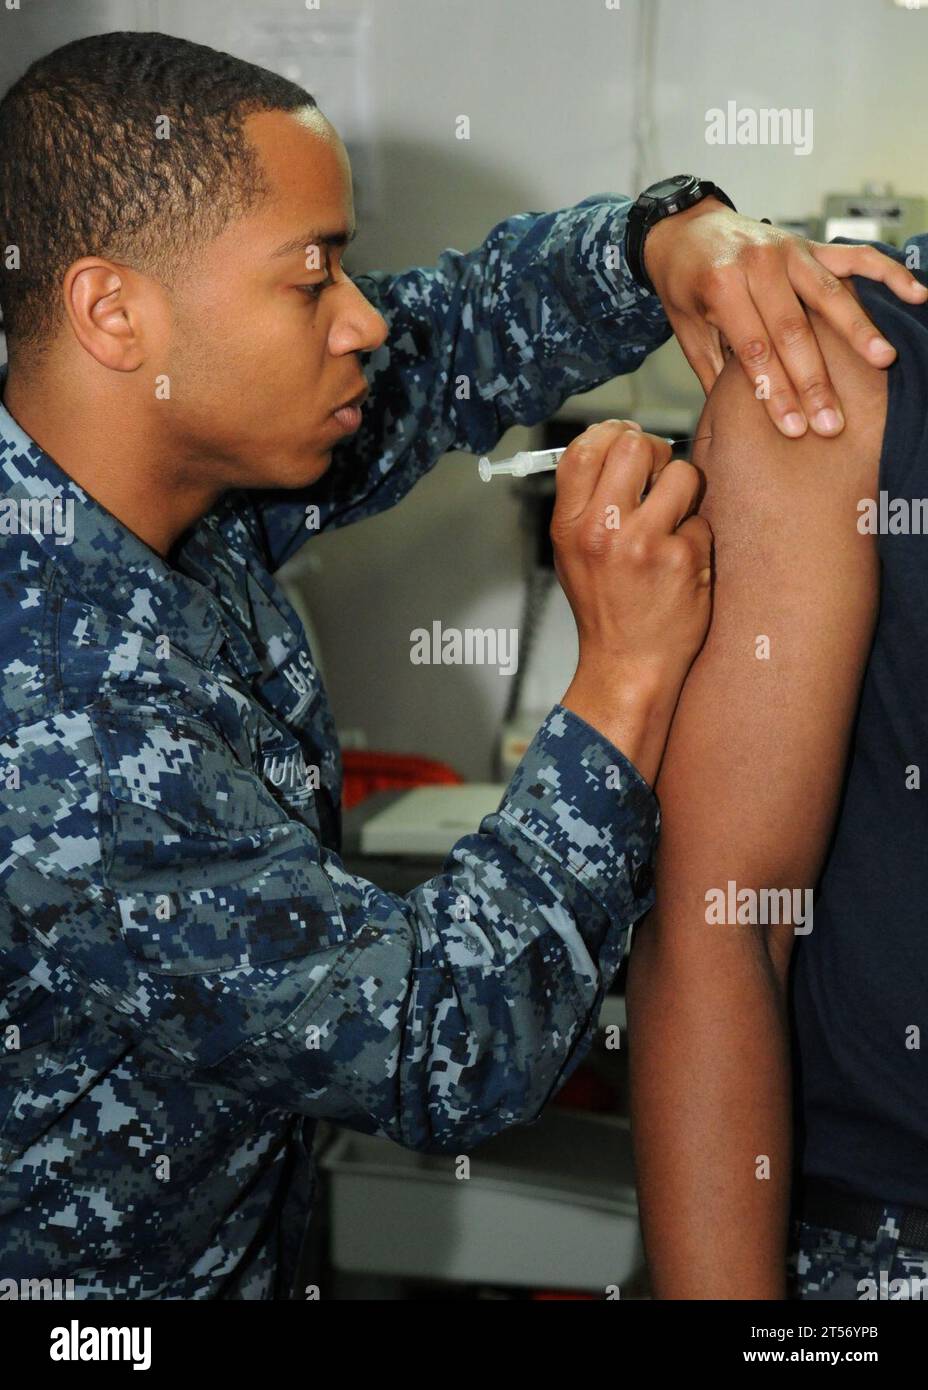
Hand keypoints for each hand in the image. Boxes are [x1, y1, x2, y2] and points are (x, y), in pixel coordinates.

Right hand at [551, 420, 711, 783]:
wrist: (628, 666)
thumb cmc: (605, 608)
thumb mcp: (573, 553)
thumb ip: (586, 501)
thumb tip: (614, 441)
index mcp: (569, 525)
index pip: (584, 448)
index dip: (612, 435)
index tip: (627, 443)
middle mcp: (601, 530)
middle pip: (636, 446)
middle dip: (657, 453)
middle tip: (661, 477)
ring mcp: (643, 544)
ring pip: (682, 474)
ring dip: (687, 493)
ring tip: (676, 523)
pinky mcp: (682, 560)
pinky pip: (703, 520)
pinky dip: (698, 537)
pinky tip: (684, 563)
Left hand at [643, 199, 927, 437]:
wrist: (685, 229)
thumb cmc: (685, 286)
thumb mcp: (686, 329)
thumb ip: (713, 370)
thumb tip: (734, 420)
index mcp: (721, 285)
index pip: (755, 349)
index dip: (776, 392)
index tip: (794, 429)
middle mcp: (758, 264)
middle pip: (794, 330)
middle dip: (815, 381)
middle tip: (833, 422)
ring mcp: (790, 251)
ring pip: (830, 296)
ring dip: (859, 331)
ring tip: (883, 361)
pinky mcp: (812, 245)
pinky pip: (856, 257)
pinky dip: (888, 273)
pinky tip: (916, 295)